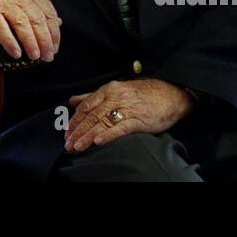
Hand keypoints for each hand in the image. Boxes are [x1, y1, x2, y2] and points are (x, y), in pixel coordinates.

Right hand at [0, 0, 60, 61]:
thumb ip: (37, 9)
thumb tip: (58, 23)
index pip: (48, 12)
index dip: (54, 32)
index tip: (55, 47)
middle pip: (37, 19)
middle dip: (45, 41)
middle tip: (47, 56)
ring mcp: (2, 2)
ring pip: (23, 24)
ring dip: (31, 43)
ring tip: (34, 56)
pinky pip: (2, 28)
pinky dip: (10, 42)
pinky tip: (16, 53)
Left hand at [64, 78, 192, 151]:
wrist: (170, 94)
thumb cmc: (143, 93)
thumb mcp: (116, 90)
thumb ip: (93, 95)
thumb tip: (73, 100)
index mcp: (108, 90)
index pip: (86, 106)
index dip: (74, 120)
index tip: (66, 132)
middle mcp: (115, 97)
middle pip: (91, 115)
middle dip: (77, 131)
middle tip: (68, 143)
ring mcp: (127, 108)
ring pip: (102, 122)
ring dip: (88, 136)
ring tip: (77, 146)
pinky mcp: (138, 120)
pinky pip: (120, 128)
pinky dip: (108, 135)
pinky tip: (98, 142)